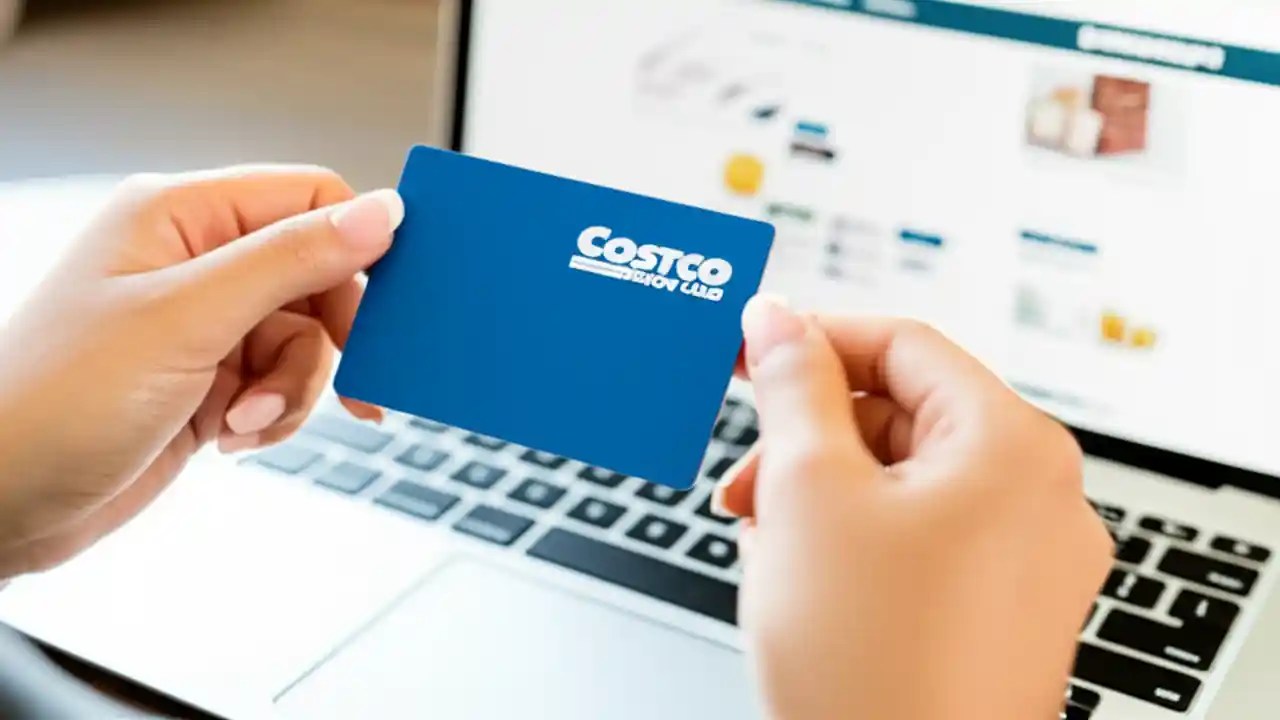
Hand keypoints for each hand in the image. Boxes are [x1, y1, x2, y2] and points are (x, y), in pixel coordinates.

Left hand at [0, 166, 401, 577]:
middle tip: (339, 379)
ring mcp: (202, 323)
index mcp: (179, 215)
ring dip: (292, 389)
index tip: (388, 300)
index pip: (306, 197)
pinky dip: (273, 416)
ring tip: (241, 420)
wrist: (1, 503)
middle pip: (317, 276)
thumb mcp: (187, 318)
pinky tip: (230, 436)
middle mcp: (194, 261)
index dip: (356, 244)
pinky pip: (282, 384)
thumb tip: (380, 213)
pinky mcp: (208, 379)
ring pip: (305, 340)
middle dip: (324, 338)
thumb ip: (290, 259)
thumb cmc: (54, 400)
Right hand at [716, 297, 1112, 718]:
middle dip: (809, 439)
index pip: (905, 343)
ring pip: (906, 483)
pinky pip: (922, 542)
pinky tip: (805, 582)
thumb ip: (791, 386)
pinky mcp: (1001, 615)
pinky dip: (856, 543)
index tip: (749, 348)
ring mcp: (1029, 565)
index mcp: (1014, 448)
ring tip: (769, 544)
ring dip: (824, 496)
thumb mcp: (808, 492)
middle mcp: (1042, 501)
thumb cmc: (873, 667)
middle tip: (746, 478)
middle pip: (905, 416)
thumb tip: (777, 320)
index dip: (815, 338)